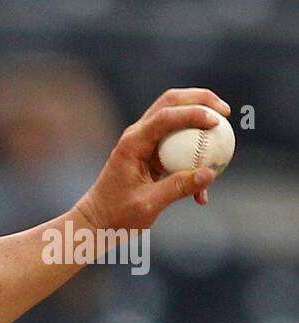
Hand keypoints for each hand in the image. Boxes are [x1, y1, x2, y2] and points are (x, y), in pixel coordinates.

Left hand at [73, 87, 230, 232]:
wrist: (96, 222)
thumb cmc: (116, 215)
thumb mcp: (148, 204)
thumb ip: (178, 188)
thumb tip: (210, 174)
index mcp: (132, 144)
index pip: (165, 117)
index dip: (193, 113)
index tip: (218, 121)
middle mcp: (137, 136)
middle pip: (170, 103)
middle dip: (200, 100)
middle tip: (226, 112)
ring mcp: (143, 142)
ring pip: (175, 116)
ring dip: (199, 116)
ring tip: (224, 127)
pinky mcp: (150, 154)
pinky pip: (177, 142)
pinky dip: (194, 149)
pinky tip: (206, 176)